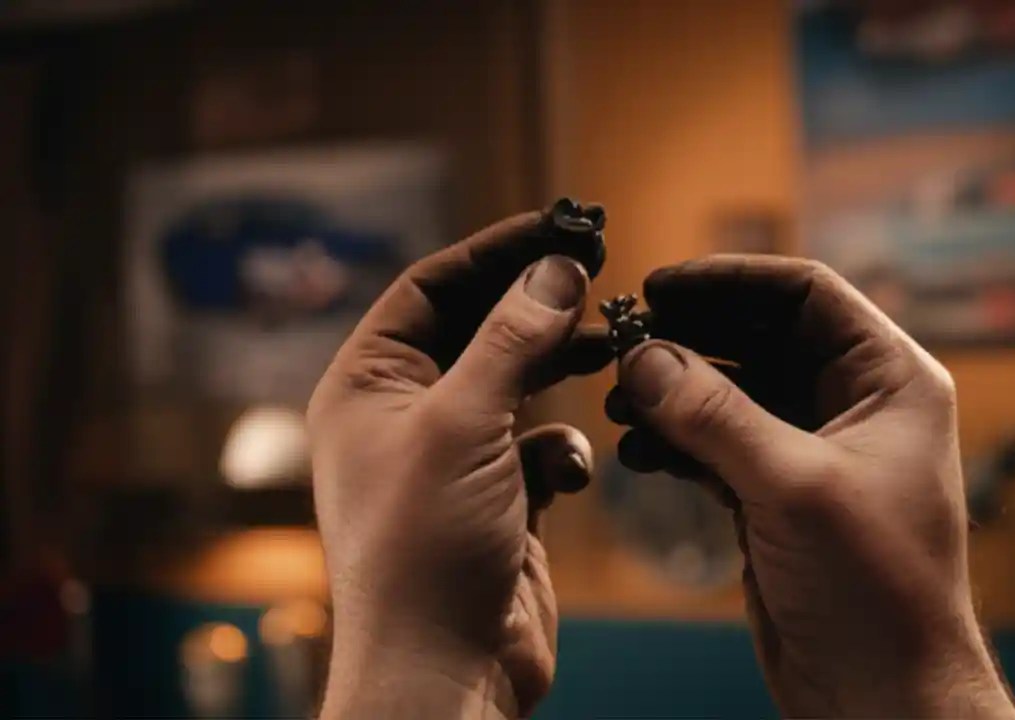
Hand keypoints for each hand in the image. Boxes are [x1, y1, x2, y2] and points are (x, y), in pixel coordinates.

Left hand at [308, 205, 611, 718]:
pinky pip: (540, 447)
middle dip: (538, 306)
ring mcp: (452, 459)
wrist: (445, 670)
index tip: (560, 224)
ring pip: (517, 385)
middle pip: (479, 329)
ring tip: (611, 350)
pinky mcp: (498, 499)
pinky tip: (569, 473)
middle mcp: (404, 415)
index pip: (430, 287)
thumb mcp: (464, 424)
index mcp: (366, 385)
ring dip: (560, 370)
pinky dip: (563, 451)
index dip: (494, 251)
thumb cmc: (425, 549)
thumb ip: (513, 339)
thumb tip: (555, 268)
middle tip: (600, 277)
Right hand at [608, 256, 1014, 717]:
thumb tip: (645, 359)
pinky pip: (717, 446)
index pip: (807, 294)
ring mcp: (812, 451)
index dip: (732, 280)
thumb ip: (716, 415)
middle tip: (624, 342)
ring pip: (732, 393)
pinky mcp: (777, 497)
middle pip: (760, 337)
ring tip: (619, 402)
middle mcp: (854, 406)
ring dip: (674, 393)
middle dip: (691, 338)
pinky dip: (676, 442)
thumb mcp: (794, 486)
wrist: (882, 694)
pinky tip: (637, 450)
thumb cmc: (876, 590)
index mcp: (889, 381)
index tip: (661, 286)